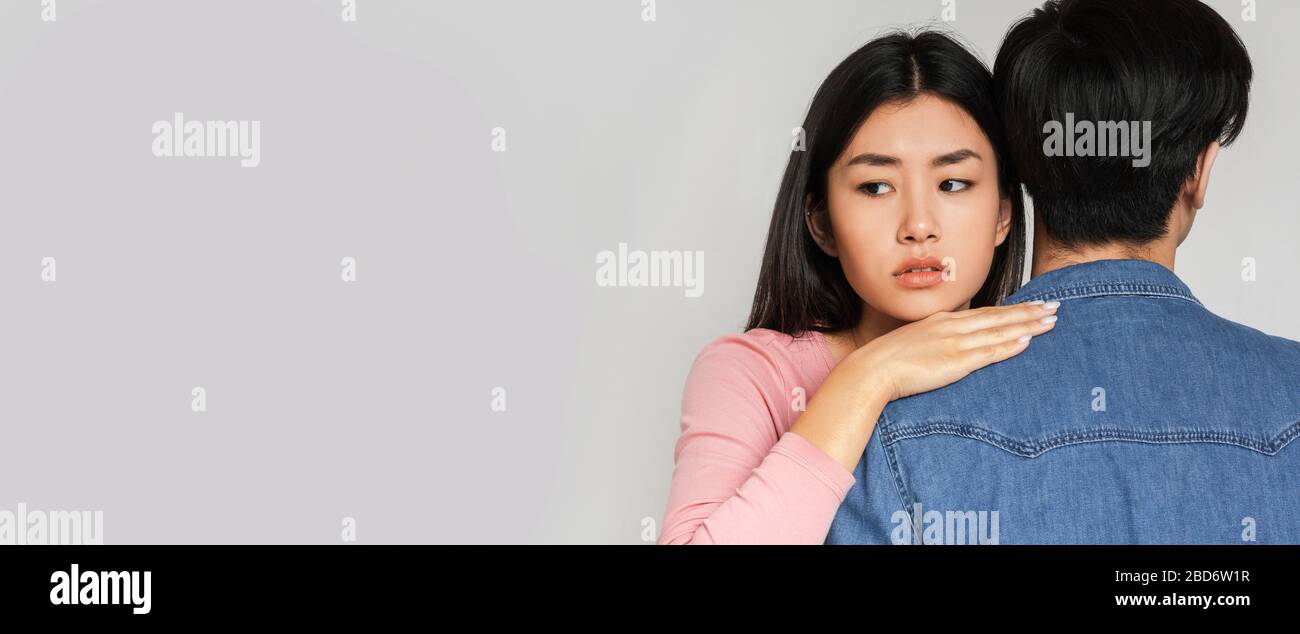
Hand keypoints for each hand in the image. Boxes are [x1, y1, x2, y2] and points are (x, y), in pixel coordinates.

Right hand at [854, 300, 1059, 401]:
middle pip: (998, 317)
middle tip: (1055, 306)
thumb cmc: (888, 360)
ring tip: (1051, 321)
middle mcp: (953, 327)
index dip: (1012, 309)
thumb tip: (948, 347)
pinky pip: (988, 352)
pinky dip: (1009, 345)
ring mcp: (955, 343)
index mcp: (943, 321)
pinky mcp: (955, 362)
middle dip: (1029, 312)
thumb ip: (935, 342)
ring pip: (999, 331)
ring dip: (1027, 325)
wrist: (873, 369)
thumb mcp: (915, 343)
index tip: (1033, 305)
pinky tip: (1027, 341)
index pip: (986, 312)